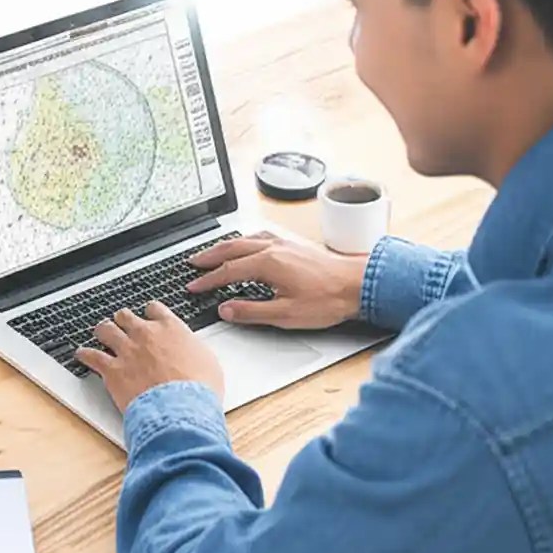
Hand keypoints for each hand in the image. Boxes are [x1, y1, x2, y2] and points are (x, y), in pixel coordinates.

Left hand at [74, 302, 223, 411]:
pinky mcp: (112, 370)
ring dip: (103, 332)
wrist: (181, 409)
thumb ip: (193, 350)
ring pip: (105, 330)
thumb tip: (192, 352)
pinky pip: (91, 356)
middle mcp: (146, 334)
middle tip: (122, 325)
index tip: (149, 317)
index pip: (155, 309)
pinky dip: (85, 354)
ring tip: (101, 334)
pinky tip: (81, 354)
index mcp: (171, 329)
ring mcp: (126, 350)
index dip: (150, 313)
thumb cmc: (199, 390)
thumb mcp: (208, 362)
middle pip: (126, 316)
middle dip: (123, 320)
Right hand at [187, 232, 367, 329]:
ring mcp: (284, 245)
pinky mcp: (294, 246)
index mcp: (267, 264)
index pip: (227, 272)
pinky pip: (261, 237)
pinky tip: (248, 244)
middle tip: (193, 263)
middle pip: (231, 249)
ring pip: (245, 240)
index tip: (193, 286)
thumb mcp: (286, 314)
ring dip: (225, 246)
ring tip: (213, 252)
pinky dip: (245, 241)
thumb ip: (252, 312)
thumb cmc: (328, 300)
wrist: (359, 284)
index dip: (207, 280)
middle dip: (209, 256)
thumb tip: (226, 310)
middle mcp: (273, 249)